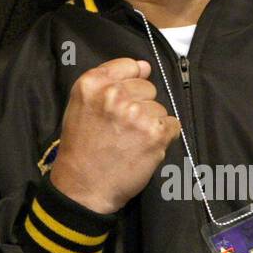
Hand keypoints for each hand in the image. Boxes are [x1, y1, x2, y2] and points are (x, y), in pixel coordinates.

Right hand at [49, 58, 179, 214]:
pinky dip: (162, 137)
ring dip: (149, 124)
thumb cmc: (81, 148)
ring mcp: (135, 113)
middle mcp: (114, 94)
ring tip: (129, 141)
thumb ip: (109, 81)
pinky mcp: (154, 133)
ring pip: (159, 109)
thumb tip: (145, 66)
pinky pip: (172, 125)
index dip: (130, 83)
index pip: (130, 66)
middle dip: (139, 106)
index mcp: (93, 83)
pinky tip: (142, 148)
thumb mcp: (80, 105)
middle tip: (121, 128)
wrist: (83, 187)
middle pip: (147, 88)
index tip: (123, 100)